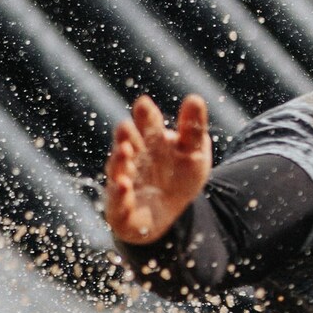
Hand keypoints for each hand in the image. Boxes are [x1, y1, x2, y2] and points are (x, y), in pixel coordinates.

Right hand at [104, 94, 211, 245]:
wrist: (173, 214)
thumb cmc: (180, 177)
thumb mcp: (194, 152)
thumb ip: (193, 129)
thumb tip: (195, 98)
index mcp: (150, 140)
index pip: (147, 123)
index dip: (144, 115)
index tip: (143, 104)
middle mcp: (133, 159)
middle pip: (126, 143)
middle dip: (124, 135)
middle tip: (125, 127)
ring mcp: (125, 182)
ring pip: (117, 169)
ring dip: (118, 160)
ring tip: (124, 151)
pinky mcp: (121, 209)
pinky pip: (117, 202)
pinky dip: (118, 194)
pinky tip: (123, 185)